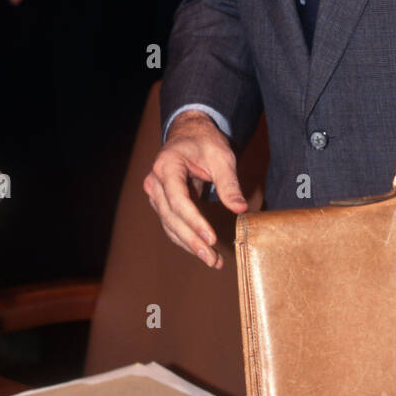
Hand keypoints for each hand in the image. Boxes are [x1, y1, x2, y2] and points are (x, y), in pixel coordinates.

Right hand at [143, 110, 248, 267]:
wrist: (190, 134)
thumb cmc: (205, 142)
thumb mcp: (221, 156)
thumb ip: (229, 182)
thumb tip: (240, 209)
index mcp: (167, 166)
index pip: (178, 199)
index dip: (194, 221)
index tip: (211, 238)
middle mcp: (155, 182)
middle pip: (171, 217)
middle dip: (192, 240)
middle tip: (212, 258)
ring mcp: (156, 194)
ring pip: (170, 225)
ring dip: (190, 245)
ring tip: (212, 261)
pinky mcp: (162, 203)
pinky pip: (172, 225)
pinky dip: (187, 239)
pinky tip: (203, 251)